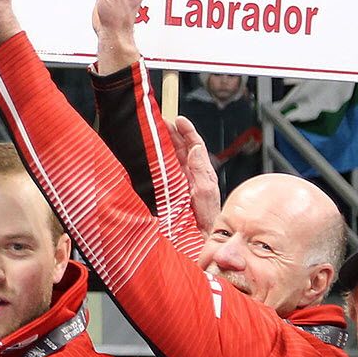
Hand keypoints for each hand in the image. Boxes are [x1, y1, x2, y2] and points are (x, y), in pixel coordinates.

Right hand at [168, 114, 222, 235]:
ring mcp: (182, 181)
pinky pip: (165, 169)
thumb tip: (196, 147)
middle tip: (161, 121)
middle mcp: (192, 174)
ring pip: (173, 156)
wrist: (198, 237)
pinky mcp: (171, 189)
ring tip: (156, 131)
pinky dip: (159, 158)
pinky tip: (151, 153)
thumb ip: (200, 169)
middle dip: (173, 133)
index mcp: (202, 171)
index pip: (195, 145)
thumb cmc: (205, 217)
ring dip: (165, 143)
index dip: (187, 131)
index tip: (179, 119)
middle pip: (182, 148)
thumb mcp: (205, 191)